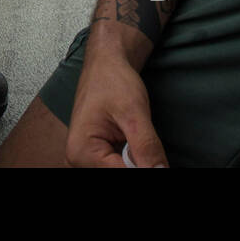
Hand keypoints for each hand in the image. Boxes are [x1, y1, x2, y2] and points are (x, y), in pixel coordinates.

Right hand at [65, 44, 168, 167]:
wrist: (106, 65)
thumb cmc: (112, 81)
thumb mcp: (134, 113)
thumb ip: (147, 147)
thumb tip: (161, 173)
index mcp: (82, 151)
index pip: (121, 175)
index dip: (146, 168)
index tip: (159, 161)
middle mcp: (79, 159)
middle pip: (119, 174)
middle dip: (141, 164)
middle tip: (146, 141)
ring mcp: (86, 160)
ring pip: (121, 170)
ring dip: (137, 163)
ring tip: (138, 140)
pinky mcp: (95, 158)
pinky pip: (118, 167)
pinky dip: (133, 162)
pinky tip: (135, 145)